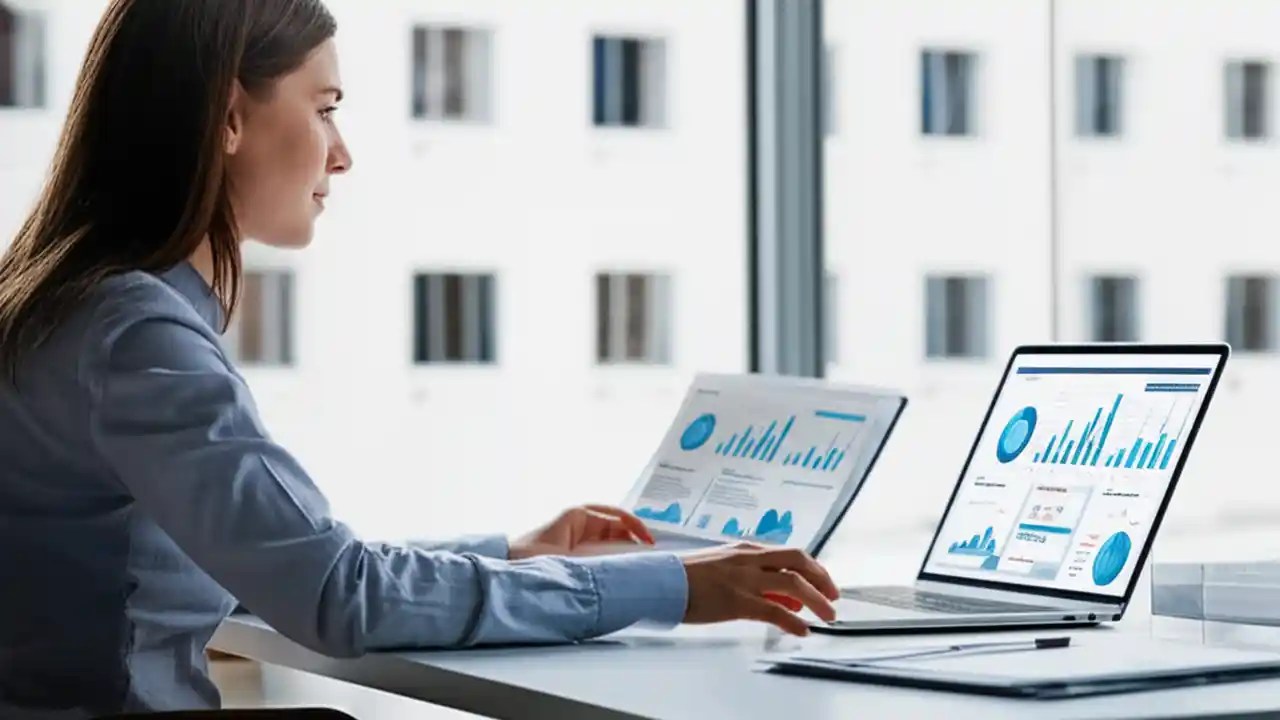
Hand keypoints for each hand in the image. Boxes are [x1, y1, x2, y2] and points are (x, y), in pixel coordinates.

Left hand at [509, 505, 655, 559]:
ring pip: (608, 540)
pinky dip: (611, 558)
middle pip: (615, 527)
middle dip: (633, 539)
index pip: (617, 517)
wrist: (503, 573)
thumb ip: (598, 565)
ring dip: (624, 550)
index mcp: (578, 516)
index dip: (637, 528)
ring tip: (640, 564)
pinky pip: (597, 551)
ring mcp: (574, 538)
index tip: (650, 543)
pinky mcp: (570, 553)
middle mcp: (577, 523)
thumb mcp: (568, 560)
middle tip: (651, 554)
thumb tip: (624, 570)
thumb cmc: (529, 561)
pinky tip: (620, 570)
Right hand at [682, 543, 838, 635]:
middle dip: (822, 578)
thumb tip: (785, 596)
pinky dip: (792, 621)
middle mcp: (749, 559)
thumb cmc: (688, 577)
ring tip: (827, 616)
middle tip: (834, 597)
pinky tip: (801, 630)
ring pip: (793, 583)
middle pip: (799, 560)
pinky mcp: (736, 600)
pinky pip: (774, 611)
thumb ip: (755, 577)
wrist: (660, 582)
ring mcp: (744, 579)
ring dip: (816, 600)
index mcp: (747, 550)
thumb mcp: (725, 568)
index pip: (791, 552)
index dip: (813, 567)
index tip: (824, 581)